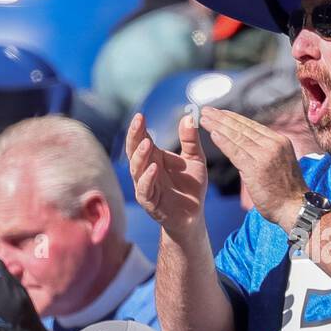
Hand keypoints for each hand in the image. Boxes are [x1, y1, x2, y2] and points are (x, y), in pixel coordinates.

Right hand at [126, 112, 207, 240]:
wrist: (193, 214)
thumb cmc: (191, 186)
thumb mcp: (195, 159)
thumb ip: (190, 140)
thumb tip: (189, 116)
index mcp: (155, 157)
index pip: (142, 139)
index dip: (140, 128)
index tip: (141, 115)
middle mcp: (146, 170)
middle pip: (134, 150)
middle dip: (135, 136)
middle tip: (139, 121)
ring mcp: (146, 186)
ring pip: (136, 169)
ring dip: (140, 156)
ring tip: (147, 143)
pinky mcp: (150, 202)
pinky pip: (144, 189)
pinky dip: (147, 178)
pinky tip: (153, 168)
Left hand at [199, 106, 305, 232]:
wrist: (296, 209)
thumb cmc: (286, 192)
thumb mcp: (280, 164)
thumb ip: (265, 153)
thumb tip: (247, 146)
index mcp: (280, 141)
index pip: (252, 126)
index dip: (233, 118)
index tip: (220, 112)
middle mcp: (274, 144)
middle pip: (243, 127)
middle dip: (222, 118)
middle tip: (206, 110)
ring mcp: (265, 155)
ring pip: (237, 136)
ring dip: (218, 126)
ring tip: (204, 118)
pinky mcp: (256, 168)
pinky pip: (235, 151)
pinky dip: (223, 142)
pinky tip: (212, 134)